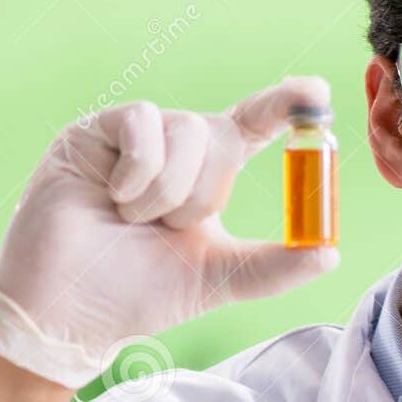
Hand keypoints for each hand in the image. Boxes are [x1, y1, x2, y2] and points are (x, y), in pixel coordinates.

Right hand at [0, 77, 339, 388]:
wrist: (72, 309)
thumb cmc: (139, 292)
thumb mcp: (219, 279)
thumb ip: (274, 267)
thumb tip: (329, 254)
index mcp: (208, 174)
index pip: (255, 127)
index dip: (286, 106)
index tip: (317, 92)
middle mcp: (176, 147)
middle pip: (225, 136)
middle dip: (206, 194)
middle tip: (169, 229)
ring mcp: (135, 136)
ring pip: (188, 130)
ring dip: (171, 191)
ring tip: (135, 219)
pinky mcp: (95, 130)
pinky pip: (144, 124)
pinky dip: (141, 171)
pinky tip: (116, 197)